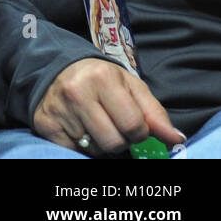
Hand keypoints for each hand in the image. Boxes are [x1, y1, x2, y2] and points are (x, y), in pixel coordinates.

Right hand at [33, 58, 183, 153]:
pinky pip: (73, 151)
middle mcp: (77, 92)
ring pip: (94, 149)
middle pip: (114, 142)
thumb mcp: (130, 87)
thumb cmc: (100, 80)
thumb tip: (175, 139)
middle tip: (114, 127)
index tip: (134, 127)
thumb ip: (154, 113)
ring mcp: (59, 109)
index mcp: (102, 78)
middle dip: (120, 141)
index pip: (134, 125)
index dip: (140, 133)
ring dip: (100, 144)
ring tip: (95, 126)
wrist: (55, 70)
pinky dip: (80, 145)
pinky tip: (79, 129)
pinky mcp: (46, 124)